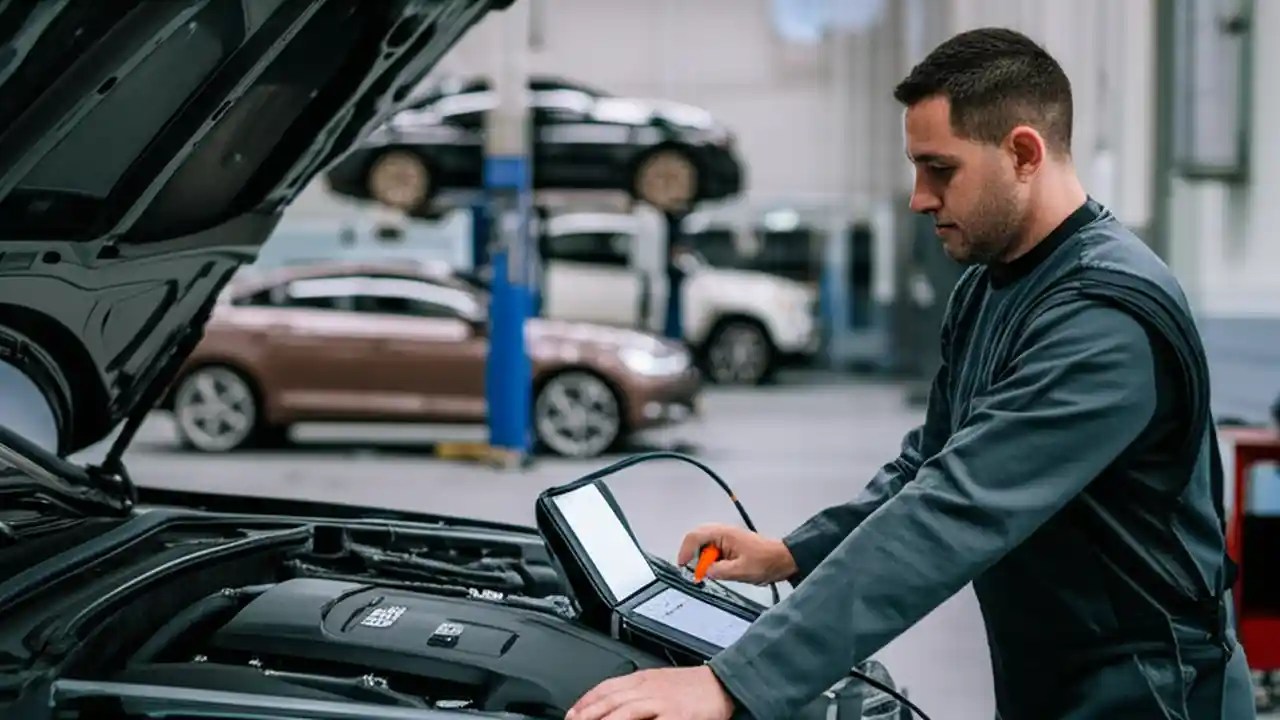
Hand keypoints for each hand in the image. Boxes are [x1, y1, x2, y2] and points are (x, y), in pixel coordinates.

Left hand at [566, 666, 733, 719]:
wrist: (722, 684)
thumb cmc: (691, 687)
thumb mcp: (658, 681)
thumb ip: (635, 690)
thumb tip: (612, 702)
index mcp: (642, 679)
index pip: (606, 687)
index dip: (586, 700)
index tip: (572, 712)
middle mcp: (649, 688)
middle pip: (611, 700)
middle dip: (588, 714)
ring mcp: (662, 703)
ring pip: (626, 711)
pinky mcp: (677, 717)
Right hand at [676, 523, 796, 584]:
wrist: (783, 560)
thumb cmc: (766, 561)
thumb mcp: (740, 571)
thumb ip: (719, 571)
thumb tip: (703, 572)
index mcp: (724, 533)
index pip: (695, 536)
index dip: (685, 551)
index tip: (683, 565)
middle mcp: (723, 532)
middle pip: (696, 538)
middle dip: (692, 554)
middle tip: (694, 571)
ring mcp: (726, 538)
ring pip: (703, 544)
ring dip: (702, 558)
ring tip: (707, 572)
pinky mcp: (729, 545)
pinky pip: (712, 549)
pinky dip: (709, 560)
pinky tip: (716, 570)